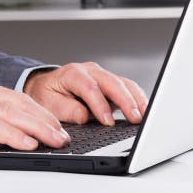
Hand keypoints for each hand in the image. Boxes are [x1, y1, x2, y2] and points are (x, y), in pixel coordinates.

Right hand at [0, 77, 69, 150]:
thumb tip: (4, 136)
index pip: (14, 99)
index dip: (38, 113)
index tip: (55, 126)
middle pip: (18, 104)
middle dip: (45, 120)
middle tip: (64, 136)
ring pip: (9, 113)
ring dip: (37, 128)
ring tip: (55, 141)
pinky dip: (12, 135)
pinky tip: (26, 144)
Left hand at [23, 62, 147, 125]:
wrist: (46, 87)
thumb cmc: (48, 95)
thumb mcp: (49, 103)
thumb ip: (66, 109)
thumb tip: (84, 116)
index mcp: (72, 74)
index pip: (89, 87)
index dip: (100, 104)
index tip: (107, 121)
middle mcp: (90, 71)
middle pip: (112, 82)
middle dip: (126, 101)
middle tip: (136, 119)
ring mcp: (102, 76)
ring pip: (124, 83)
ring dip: (136, 100)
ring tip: (145, 117)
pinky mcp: (112, 84)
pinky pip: (129, 88)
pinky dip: (138, 99)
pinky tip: (144, 111)